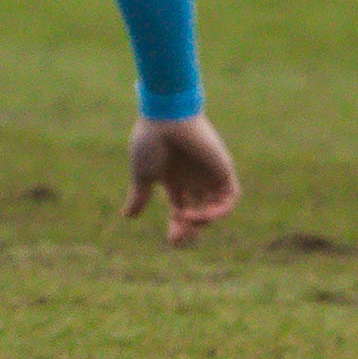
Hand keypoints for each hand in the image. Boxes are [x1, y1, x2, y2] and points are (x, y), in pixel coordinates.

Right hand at [124, 114, 239, 244]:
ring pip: (215, 207)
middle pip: (198, 211)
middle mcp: (193, 178)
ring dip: (204, 220)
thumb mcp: (143, 174)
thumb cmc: (151, 142)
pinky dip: (219, 210)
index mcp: (174, 178)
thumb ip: (140, 196)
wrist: (166, 118)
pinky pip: (229, 198)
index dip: (178, 226)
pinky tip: (202, 213)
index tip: (173, 240)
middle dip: (190, 229)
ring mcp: (209, 174)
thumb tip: (128, 216)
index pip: (180, 208)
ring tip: (188, 220)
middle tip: (179, 239)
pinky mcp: (223, 169)